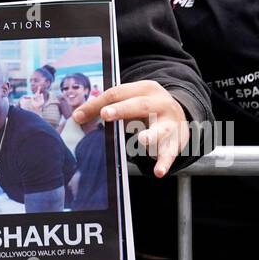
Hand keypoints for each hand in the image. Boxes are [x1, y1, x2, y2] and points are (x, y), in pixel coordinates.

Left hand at [74, 80, 190, 177]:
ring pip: (162, 128)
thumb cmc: (146, 108)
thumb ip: (108, 107)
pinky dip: (164, 162)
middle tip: (105, 114)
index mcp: (145, 88)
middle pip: (140, 105)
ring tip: (143, 139)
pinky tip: (158, 171)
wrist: (180, 114)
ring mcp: (171, 122)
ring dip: (152, 135)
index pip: (118, 93)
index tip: (79, 116)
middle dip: (122, 109)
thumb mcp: (130, 101)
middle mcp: (160, 102)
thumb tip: (78, 117)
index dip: (98, 103)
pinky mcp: (177, 140)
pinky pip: (171, 152)